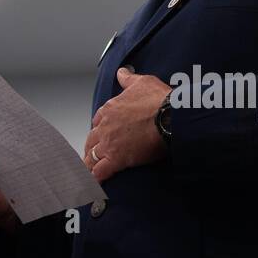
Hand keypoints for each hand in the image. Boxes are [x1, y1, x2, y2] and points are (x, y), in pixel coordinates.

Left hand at [83, 67, 170, 182]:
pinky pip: (100, 172)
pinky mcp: (116, 159)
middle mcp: (106, 126)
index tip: (100, 134)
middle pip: (91, 140)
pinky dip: (95, 179)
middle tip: (92, 155)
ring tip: (88, 173)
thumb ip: (129, 79)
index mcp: (111, 108)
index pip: (98, 120)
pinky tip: (94, 185)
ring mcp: (109, 143)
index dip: (99, 128)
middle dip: (91, 148)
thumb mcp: (143, 82)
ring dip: (90, 165)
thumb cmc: (159, 100)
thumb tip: (122, 72)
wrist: (169, 116)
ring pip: (92, 157)